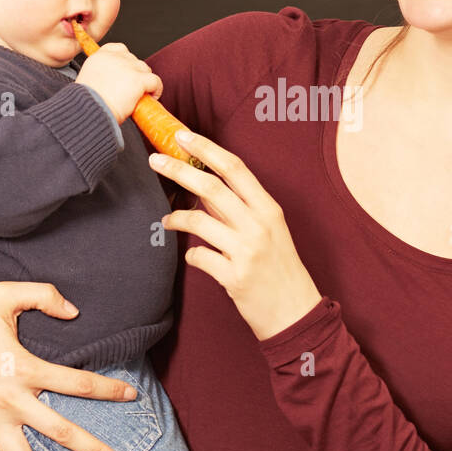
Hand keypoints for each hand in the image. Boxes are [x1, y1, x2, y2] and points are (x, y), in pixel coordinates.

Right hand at [75, 42, 162, 122]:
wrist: (90, 112)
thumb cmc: (87, 104)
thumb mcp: (89, 81)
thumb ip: (101, 75)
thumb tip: (113, 80)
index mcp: (100, 57)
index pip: (119, 49)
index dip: (126, 61)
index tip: (127, 73)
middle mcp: (114, 58)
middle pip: (134, 60)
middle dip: (135, 73)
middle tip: (132, 89)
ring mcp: (128, 67)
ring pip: (145, 69)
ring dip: (145, 81)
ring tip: (141, 94)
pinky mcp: (139, 79)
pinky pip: (156, 81)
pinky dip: (156, 89)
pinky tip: (152, 97)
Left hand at [150, 130, 322, 341]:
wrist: (296, 314)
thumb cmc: (280, 269)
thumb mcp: (269, 232)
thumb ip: (239, 210)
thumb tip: (204, 189)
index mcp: (269, 209)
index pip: (235, 168)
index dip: (206, 148)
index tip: (183, 136)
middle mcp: (259, 225)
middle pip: (211, 187)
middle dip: (179, 169)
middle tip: (155, 160)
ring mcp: (247, 251)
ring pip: (199, 220)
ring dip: (176, 217)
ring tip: (167, 219)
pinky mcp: (234, 277)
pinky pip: (199, 256)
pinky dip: (191, 254)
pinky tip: (192, 256)